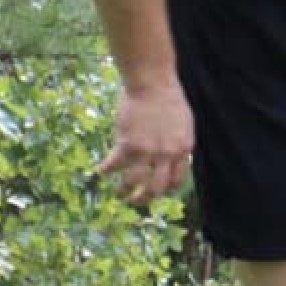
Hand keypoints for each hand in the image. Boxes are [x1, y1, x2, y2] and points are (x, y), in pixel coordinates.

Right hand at [97, 81, 193, 205]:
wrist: (153, 84)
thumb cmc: (168, 99)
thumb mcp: (183, 124)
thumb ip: (178, 143)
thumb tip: (171, 157)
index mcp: (184, 149)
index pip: (178, 179)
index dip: (166, 189)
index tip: (158, 191)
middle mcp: (168, 154)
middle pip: (157, 187)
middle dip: (145, 198)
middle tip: (136, 201)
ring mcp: (148, 151)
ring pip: (134, 183)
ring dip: (124, 192)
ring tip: (119, 194)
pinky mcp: (128, 145)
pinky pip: (114, 166)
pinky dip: (106, 170)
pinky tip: (101, 171)